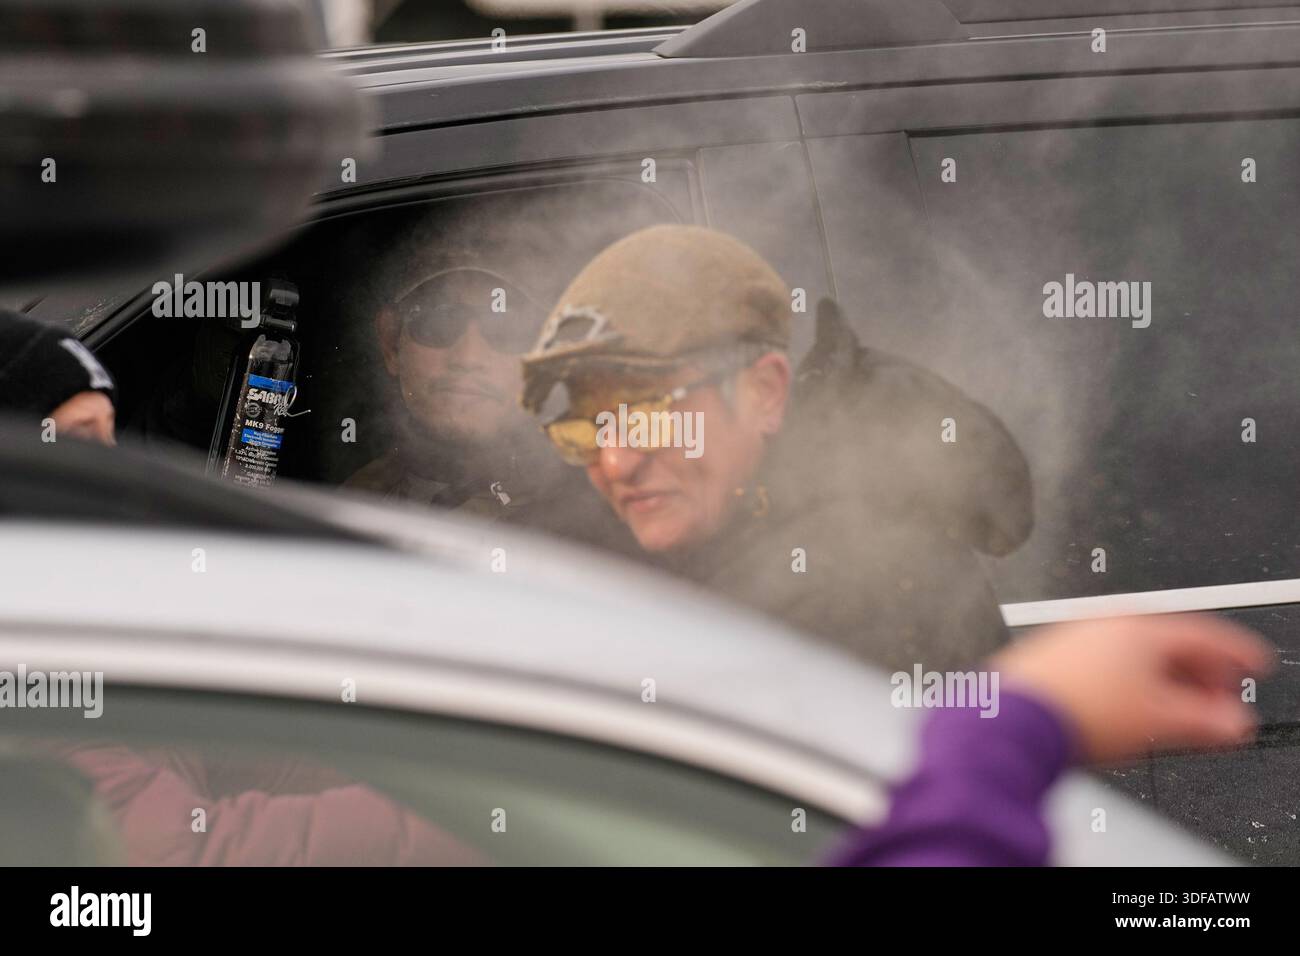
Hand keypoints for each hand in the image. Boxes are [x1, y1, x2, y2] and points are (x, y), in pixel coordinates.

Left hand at [992, 613, 1274, 762]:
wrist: (1008, 721)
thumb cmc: (1071, 709)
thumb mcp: (1156, 720)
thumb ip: (1203, 719)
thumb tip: (1226, 720)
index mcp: (1135, 626)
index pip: (1200, 633)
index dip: (1232, 652)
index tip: (1250, 664)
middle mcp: (1100, 623)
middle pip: (1165, 643)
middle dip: (1196, 673)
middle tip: (1214, 700)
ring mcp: (1070, 637)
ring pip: (1131, 655)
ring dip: (1160, 680)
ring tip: (1170, 712)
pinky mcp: (1047, 658)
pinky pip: (1100, 665)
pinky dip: (1124, 683)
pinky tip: (1123, 709)